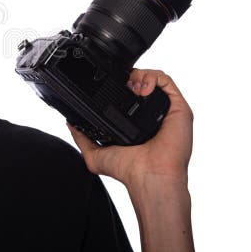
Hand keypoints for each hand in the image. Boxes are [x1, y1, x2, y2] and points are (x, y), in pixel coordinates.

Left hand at [68, 68, 193, 188]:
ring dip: (139, 75)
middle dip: (129, 77)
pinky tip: (141, 88)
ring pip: (154, 79)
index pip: (130, 94)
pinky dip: (152, 77)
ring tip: (130, 86)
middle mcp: (153, 114)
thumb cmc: (128, 170)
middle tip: (120, 85)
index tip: (108, 85)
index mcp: (138, 122)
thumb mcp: (96, 155)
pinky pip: (167, 82)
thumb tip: (71, 123)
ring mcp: (167, 110)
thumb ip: (82, 139)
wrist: (148, 176)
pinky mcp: (179, 108)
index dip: (119, 85)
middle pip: (142, 82)